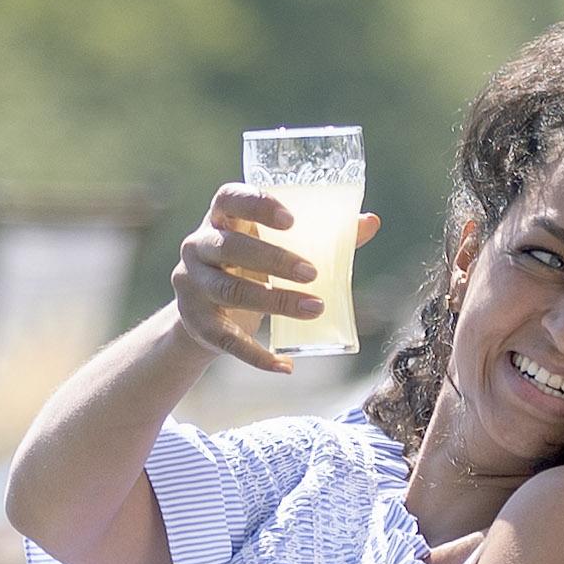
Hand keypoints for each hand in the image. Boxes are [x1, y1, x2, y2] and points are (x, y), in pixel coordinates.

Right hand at [172, 185, 369, 374]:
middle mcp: (199, 246)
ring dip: (275, 302)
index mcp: (220, 218)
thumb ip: (320, 235)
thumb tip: (370, 222)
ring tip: (314, 308)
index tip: (291, 220)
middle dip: (274, 260)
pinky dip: (258, 356)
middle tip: (313, 273)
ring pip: (230, 291)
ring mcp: (192, 285)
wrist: (200, 311)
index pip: (229, 198)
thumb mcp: (272, 246)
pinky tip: (285, 365)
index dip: (256, 204)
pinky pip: (227, 340)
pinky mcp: (197, 323)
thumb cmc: (247, 266)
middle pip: (230, 247)